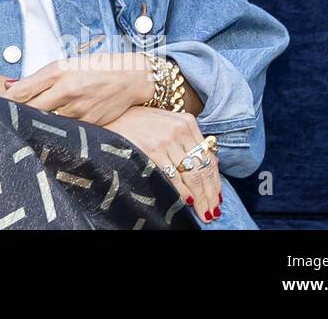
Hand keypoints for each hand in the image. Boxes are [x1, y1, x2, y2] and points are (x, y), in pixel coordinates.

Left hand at [2, 52, 151, 127]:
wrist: (130, 78)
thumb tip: (8, 87)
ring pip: (47, 123)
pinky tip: (49, 133)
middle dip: (16, 116)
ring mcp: (78, 108)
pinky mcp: (89, 123)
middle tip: (3, 122)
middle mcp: (66, 89)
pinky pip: (66, 131)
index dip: (5, 102)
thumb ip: (37, 79)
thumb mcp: (64, 65)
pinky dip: (55, 132)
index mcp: (57, 71)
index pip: (22, 91)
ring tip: (24, 129)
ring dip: (35, 126)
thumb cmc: (94, 69)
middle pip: (30, 110)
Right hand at [103, 105, 221, 223]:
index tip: (216, 197)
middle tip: (212, 211)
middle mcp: (180, 130)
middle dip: (210, 194)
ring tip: (203, 212)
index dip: (215, 181)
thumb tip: (209, 165)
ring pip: (192, 175)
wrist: (111, 116)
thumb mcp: (166, 123)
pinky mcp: (152, 150)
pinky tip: (187, 201)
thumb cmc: (138, 122)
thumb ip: (186, 139)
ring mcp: (166, 140)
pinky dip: (182, 192)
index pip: (209, 157)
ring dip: (200, 198)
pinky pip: (174, 177)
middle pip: (204, 168)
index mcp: (187, 122)